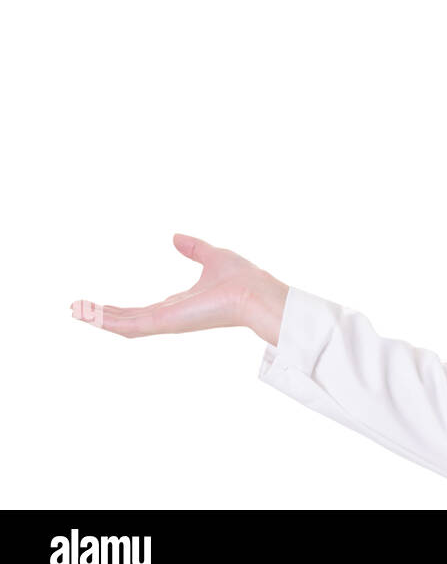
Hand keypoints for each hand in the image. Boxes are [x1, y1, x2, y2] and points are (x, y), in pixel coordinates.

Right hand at [69, 233, 276, 336]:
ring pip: (123, 325)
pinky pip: (129, 326)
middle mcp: (169, 316)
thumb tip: (176, 237)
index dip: (119, 309)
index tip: (99, 305)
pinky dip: (107, 321)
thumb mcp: (212, 256)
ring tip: (73, 311)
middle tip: (76, 310)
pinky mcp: (165, 322)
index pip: (143, 310)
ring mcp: (166, 322)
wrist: (255, 292)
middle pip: (127, 319)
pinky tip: (88, 314)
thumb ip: (194, 248)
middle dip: (101, 316)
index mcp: (179, 304)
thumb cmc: (242, 278)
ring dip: (98, 319)